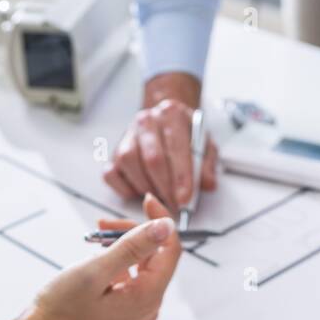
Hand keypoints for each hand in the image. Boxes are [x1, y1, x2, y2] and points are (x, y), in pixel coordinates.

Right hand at [0, 196, 180, 319]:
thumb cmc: (60, 310)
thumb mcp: (95, 271)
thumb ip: (133, 247)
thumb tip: (165, 227)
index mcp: (147, 298)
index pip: (171, 250)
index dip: (161, 221)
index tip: (146, 200)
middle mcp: (148, 307)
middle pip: (156, 257)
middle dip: (133, 235)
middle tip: (101, 225)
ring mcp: (136, 312)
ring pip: (141, 267)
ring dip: (121, 248)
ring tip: (92, 243)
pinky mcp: (123, 313)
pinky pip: (129, 280)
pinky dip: (114, 265)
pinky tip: (93, 263)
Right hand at [104, 73, 217, 209]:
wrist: (165, 122)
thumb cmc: (185, 136)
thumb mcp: (205, 146)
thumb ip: (207, 165)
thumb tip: (208, 184)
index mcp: (171, 114)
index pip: (175, 148)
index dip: (181, 177)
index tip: (185, 199)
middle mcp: (146, 121)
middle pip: (152, 158)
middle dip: (165, 188)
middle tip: (175, 205)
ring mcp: (127, 136)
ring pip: (129, 164)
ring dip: (146, 187)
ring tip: (160, 196)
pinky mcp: (113, 153)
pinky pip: (111, 175)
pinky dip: (125, 188)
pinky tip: (140, 191)